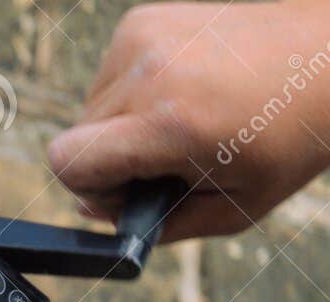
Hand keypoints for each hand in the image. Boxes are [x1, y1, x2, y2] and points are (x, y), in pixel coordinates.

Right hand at [48, 1, 329, 240]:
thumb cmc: (290, 137)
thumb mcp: (234, 208)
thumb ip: (156, 223)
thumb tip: (93, 210)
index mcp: (169, 124)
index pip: (68, 163)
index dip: (91, 188)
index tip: (130, 189)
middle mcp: (148, 73)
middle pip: (79, 138)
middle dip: (114, 158)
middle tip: (173, 156)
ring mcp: (142, 38)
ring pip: (92, 107)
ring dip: (125, 124)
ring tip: (186, 118)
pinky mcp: (142, 20)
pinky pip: (110, 75)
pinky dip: (135, 91)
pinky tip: (184, 90)